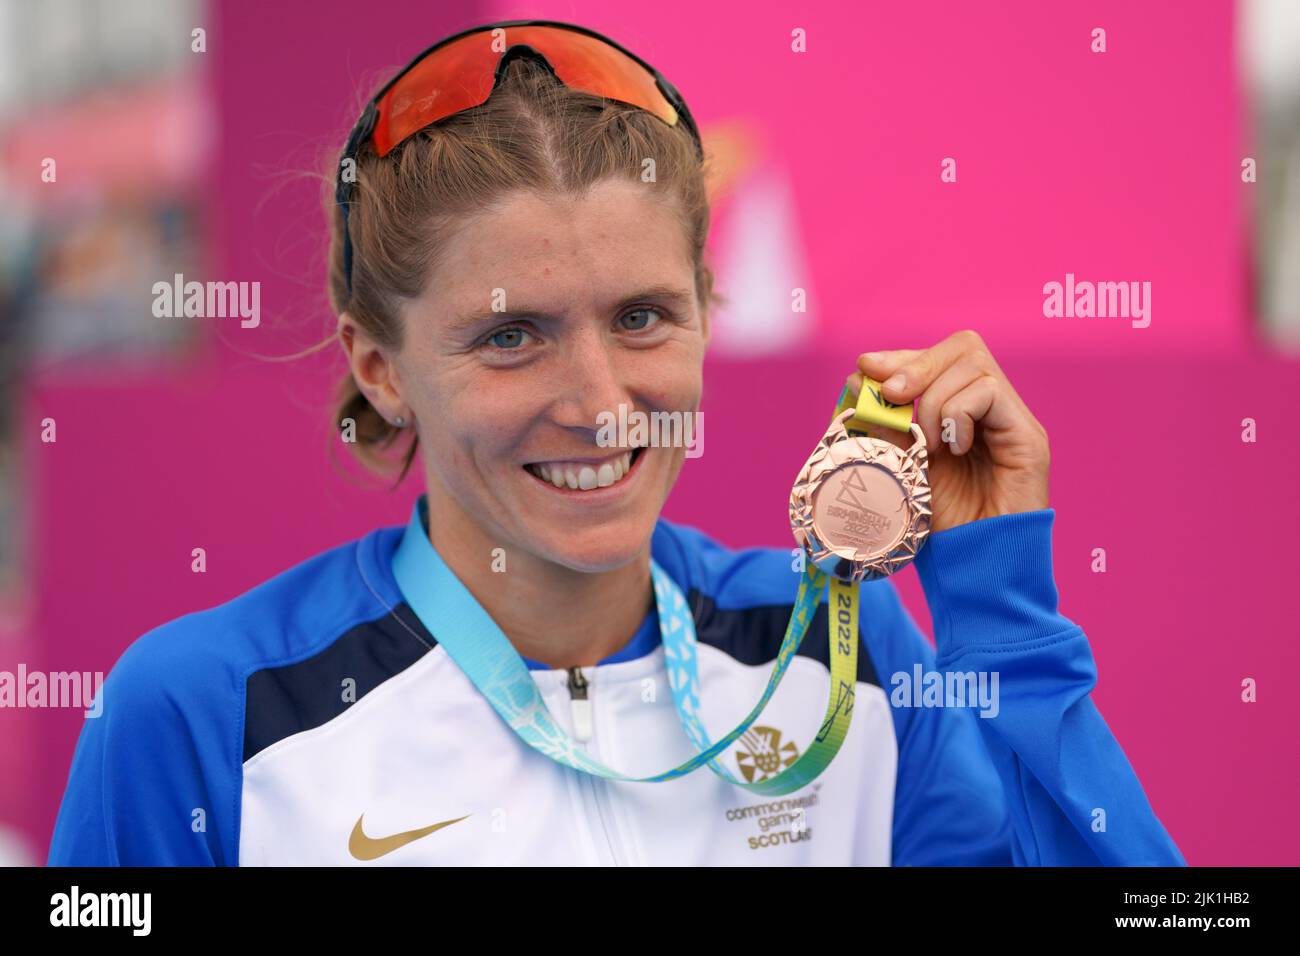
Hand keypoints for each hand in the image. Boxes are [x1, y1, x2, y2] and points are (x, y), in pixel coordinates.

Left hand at [847, 330, 1049, 531]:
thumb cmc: (940, 526)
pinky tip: (953, 449)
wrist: (975, 567)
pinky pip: (988, 392)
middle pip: (962, 346)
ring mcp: (1013, 420)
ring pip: (973, 365)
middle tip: (891, 395)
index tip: (865, 368)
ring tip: (928, 444)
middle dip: (917, 364)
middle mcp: (993, 409)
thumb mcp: (899, 467)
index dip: (902, 357)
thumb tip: (858, 379)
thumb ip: (883, 426)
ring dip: (934, 400)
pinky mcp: (1028, 436)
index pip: (939, 357)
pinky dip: (958, 414)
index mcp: (962, 412)